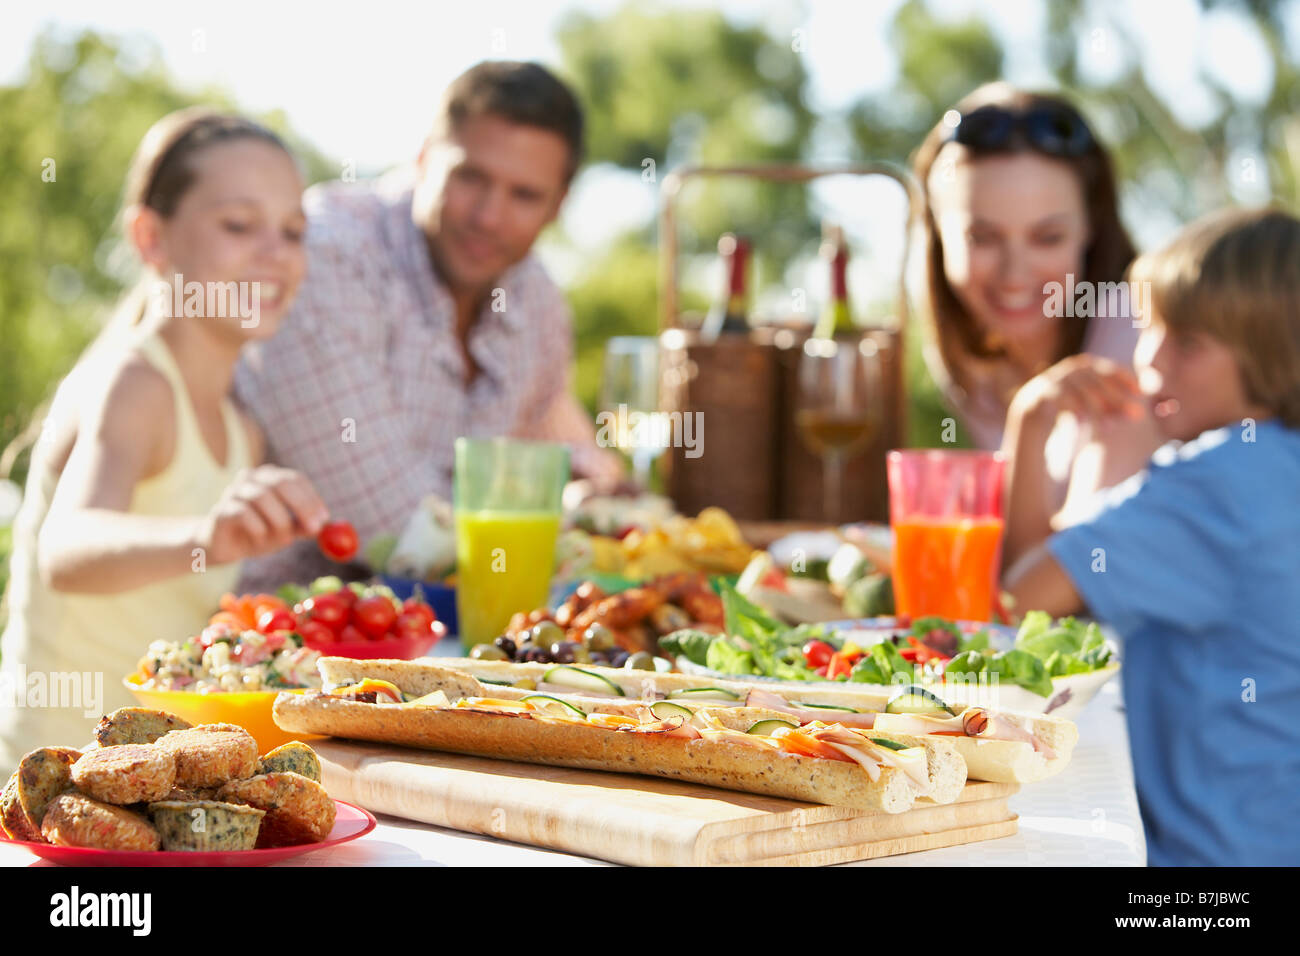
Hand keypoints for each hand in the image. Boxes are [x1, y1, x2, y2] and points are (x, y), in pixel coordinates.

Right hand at [196, 466, 329, 564]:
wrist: (222, 547)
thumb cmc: (258, 533)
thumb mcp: (286, 530)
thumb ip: (303, 526)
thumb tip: (323, 525)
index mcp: (270, 477)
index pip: (295, 479)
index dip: (312, 498)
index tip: (324, 519)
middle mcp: (251, 478)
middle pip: (281, 482)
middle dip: (302, 505)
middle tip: (314, 528)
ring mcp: (233, 491)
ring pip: (263, 497)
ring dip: (279, 522)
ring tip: (282, 540)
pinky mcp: (220, 510)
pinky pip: (244, 514)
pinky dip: (258, 529)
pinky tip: (259, 539)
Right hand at [1009, 354, 1145, 427]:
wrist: (1029, 417)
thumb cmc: (1067, 411)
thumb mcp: (1092, 407)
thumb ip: (1112, 407)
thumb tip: (1140, 412)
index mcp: (1082, 366)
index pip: (1108, 369)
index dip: (1125, 379)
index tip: (1141, 393)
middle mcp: (1068, 370)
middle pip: (1097, 381)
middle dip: (1117, 398)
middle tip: (1135, 416)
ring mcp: (1052, 380)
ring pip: (1080, 391)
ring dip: (1097, 410)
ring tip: (1108, 429)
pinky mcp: (1040, 395)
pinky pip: (1061, 399)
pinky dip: (1074, 410)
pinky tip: (1083, 424)